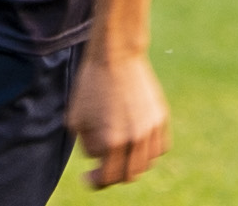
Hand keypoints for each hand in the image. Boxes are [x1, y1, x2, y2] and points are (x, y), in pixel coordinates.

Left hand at [69, 53, 168, 187]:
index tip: (87, 178)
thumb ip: (86, 144)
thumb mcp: (75, 116)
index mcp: (112, 141)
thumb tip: (98, 157)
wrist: (116, 56)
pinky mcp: (161, 119)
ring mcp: (151, 130)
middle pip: (129, 174)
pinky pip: (159, 148)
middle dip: (113, 176)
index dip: (96, 181)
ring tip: (118, 154)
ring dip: (132, 164)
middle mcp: (135, 140)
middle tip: (102, 170)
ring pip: (146, 163)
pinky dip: (148, 152)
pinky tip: (135, 144)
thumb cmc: (90, 84)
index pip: (108, 177)